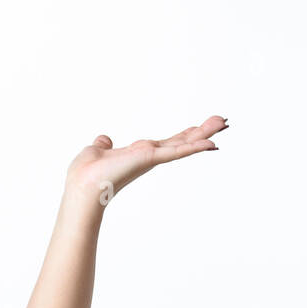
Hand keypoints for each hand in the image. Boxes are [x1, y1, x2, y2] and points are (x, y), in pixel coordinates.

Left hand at [63, 115, 226, 206]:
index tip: (199, 128)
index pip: (167, 143)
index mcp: (139, 154)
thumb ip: (103, 144)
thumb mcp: (97, 151)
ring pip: (184, 144)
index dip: (184, 135)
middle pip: (181, 142)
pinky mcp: (150, 159)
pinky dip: (194, 147)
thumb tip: (104, 140)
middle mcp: (149, 157)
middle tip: (223, 121)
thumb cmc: (86, 174)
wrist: (82, 186)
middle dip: (202, 132)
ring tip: (224, 123)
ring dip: (204, 134)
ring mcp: (151, 159)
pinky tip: (211, 143)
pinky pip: (176, 151)